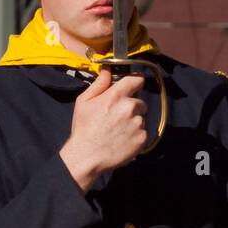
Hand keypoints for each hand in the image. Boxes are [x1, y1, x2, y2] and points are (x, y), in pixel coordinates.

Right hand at [59, 68, 147, 192]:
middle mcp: (130, 108)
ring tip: (118, 131)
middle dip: (132, 107)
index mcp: (116, 96)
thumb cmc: (84, 129)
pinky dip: (136, 136)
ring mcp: (138, 124)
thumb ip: (99, 84)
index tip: (134, 86)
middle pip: (140, 102)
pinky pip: (143, 133)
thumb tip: (107, 70)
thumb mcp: (84, 102)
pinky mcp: (142, 139)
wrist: (87, 157)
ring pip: (141, 118)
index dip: (136, 82)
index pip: (137, 79)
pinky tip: (122, 140)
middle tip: (118, 117)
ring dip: (134, 122)